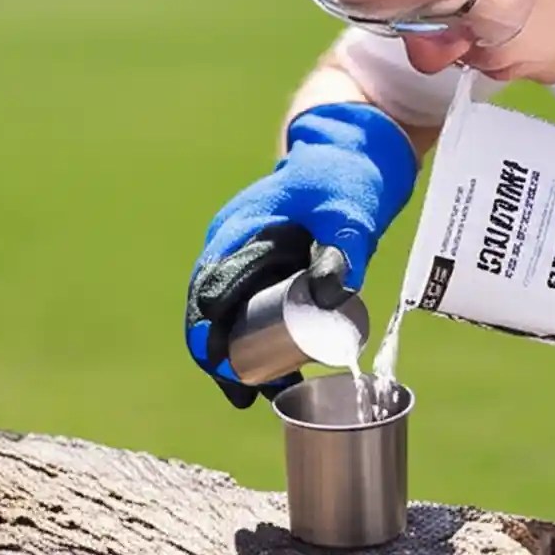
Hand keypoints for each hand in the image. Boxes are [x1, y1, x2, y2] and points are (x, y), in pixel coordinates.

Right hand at [185, 102, 417, 408]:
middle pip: (209, 310)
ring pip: (226, 315)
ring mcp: (241, 259)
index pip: (210, 287)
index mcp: (238, 230)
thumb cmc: (342, 179)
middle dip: (220, 356)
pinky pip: (246, 311)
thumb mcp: (347, 212)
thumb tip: (330, 295)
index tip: (220, 364)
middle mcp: (229, 246)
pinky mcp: (259, 270)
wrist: (346, 158)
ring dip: (236, 355)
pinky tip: (273, 376)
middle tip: (243, 396)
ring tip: (258, 396)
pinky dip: (253, 342)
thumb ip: (340, 248)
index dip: (208, 329)